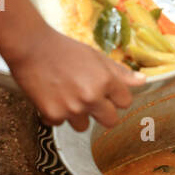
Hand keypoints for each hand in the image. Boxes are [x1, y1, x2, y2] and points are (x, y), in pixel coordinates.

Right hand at [7, 25, 145, 130]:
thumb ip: (119, 72)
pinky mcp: (53, 115)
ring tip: (66, 95)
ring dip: (77, 115)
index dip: (116, 98)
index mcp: (105, 80)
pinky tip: (50, 96)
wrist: (31, 48)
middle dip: (103, 114)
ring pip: (83, 126)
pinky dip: (55, 113)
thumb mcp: (96, 56)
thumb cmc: (64, 49)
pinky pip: (60, 123)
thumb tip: (142, 82)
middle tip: (89, 100)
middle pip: (110, 121)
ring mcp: (72, 108)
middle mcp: (91, 97)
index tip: (107, 93)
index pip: (125, 102)